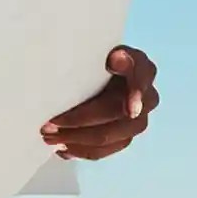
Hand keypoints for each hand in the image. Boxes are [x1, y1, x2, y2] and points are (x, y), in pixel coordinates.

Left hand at [41, 45, 159, 160]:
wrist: (97, 69)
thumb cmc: (92, 55)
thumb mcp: (94, 47)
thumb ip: (102, 52)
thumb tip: (116, 59)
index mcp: (141, 68)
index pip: (141, 77)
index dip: (136, 93)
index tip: (129, 109)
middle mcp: (146, 96)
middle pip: (119, 115)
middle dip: (82, 122)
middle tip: (49, 125)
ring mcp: (138, 119)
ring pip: (113, 136)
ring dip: (79, 140)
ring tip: (49, 139)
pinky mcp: (126, 136)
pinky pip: (108, 149)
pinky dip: (83, 150)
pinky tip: (63, 150)